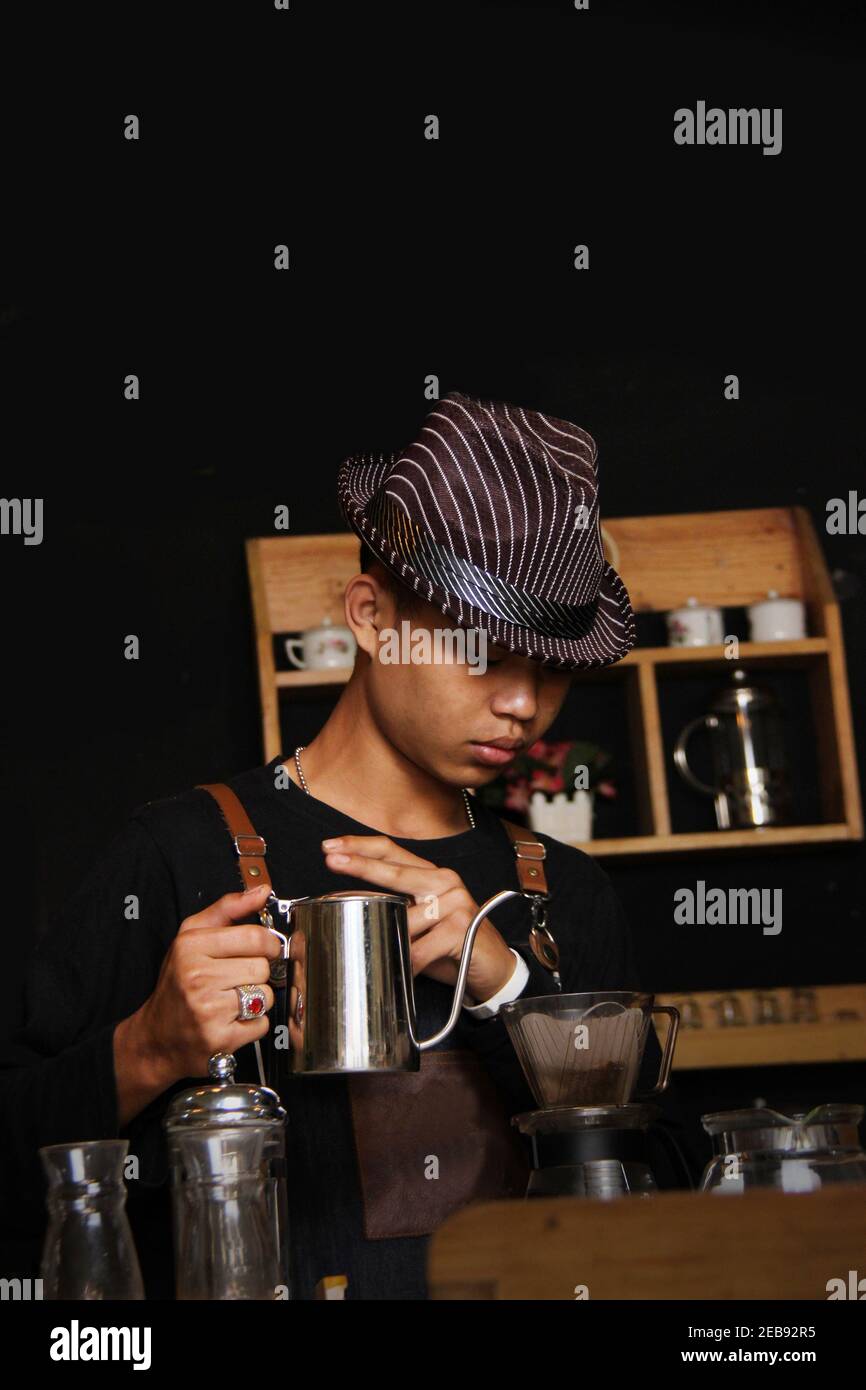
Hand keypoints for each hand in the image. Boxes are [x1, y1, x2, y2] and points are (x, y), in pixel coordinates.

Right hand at [130, 883, 281, 1083]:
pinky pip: (261, 1024)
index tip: (265, 949)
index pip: (255, 937)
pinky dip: (253, 1025)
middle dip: (257, 974)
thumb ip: (227, 909)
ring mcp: (208, 1010)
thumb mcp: (191, 937)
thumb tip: (261, 891)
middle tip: (238, 979)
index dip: (269, 944)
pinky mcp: (220, 1039)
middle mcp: (197, 977)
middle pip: (262, 968)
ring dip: (257, 1000)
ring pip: (266, 996)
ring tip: (232, 1001)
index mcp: (191, 946)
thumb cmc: (177, 984)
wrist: (156, 1038)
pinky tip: (231, 1021)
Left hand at [320, 835, 516, 1004]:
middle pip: (394, 869)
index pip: (392, 852)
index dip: (360, 847)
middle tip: (331, 859)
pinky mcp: (462, 925)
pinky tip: (407, 971)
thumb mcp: (417, 926)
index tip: (331, 846)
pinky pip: (420, 948)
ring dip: (390, 940)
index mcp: (430, 876)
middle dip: (360, 865)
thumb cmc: (450, 948)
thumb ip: (393, 913)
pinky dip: (409, 963)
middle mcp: (443, 881)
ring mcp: (454, 901)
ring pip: (404, 918)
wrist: (494, 970)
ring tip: (388, 955)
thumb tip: (349, 909)